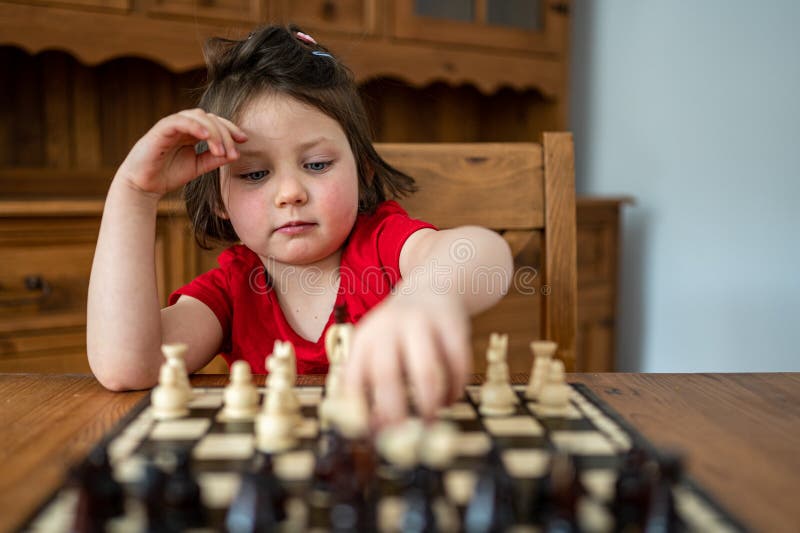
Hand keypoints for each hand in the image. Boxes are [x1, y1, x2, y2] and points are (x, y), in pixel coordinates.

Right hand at [115, 108, 246, 197]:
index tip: (244, 141)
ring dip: (214, 132)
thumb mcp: (198, 167)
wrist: (143, 186)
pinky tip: (206, 137)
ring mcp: (172, 125)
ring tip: (220, 151)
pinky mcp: (161, 129)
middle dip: (226, 133)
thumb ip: (215, 159)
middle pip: (211, 118)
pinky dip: (195, 126)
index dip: (231, 129)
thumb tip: (235, 153)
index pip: (215, 123)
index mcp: (192, 132)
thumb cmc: (168, 175)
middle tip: (233, 151)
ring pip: (198, 117)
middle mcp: (183, 125)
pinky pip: (180, 121)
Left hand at [344, 289, 471, 426]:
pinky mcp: (452, 324)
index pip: (354, 377)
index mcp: (365, 337)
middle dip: (395, 413)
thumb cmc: (399, 332)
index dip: (361, 411)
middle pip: (387, 375)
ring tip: (431, 418)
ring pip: (426, 373)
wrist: (432, 288)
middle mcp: (389, 327)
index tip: (371, 435)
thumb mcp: (375, 345)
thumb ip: (370, 380)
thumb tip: (373, 429)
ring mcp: (422, 323)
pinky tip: (450, 397)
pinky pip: (457, 366)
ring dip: (430, 404)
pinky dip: (455, 389)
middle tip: (403, 437)